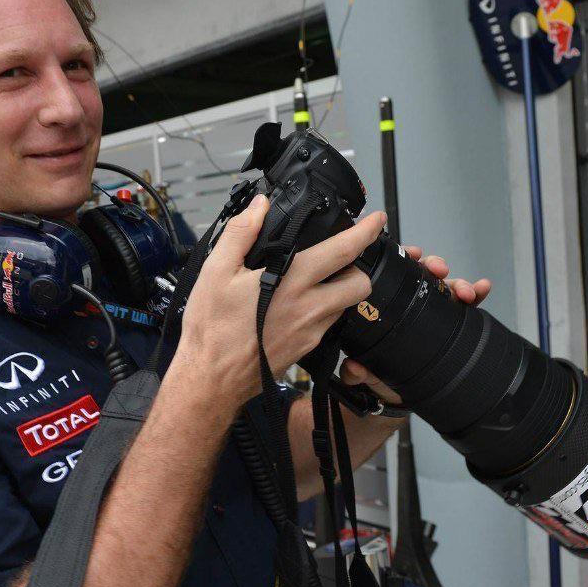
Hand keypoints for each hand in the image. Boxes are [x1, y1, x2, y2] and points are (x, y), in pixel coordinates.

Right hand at [176, 196, 384, 407]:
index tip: (376, 220)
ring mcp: (311, 333)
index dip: (366, 232)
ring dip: (339, 290)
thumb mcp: (215, 272)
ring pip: (346, 306)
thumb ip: (241, 233)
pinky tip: (297, 307)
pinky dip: (322, 311)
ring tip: (314, 282)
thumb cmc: (211, 329)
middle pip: (360, 284)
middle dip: (358, 267)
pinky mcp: (307, 351)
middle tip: (339, 259)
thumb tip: (258, 207)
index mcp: (292, 283)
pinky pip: (328, 325)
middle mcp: (309, 308)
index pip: (343, 252)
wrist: (211, 379)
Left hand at [339, 245, 490, 405]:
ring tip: (465, 290)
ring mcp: (431, 314)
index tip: (412, 254)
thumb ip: (357, 373)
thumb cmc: (378, 377)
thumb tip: (354, 368)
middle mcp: (409, 306)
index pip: (394, 276)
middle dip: (434, 266)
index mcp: (385, 308)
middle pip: (423, 275)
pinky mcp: (451, 327)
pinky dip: (477, 295)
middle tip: (439, 269)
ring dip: (458, 283)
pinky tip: (483, 288)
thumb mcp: (364, 374)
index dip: (404, 259)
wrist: (397, 397)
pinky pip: (465, 308)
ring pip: (446, 288)